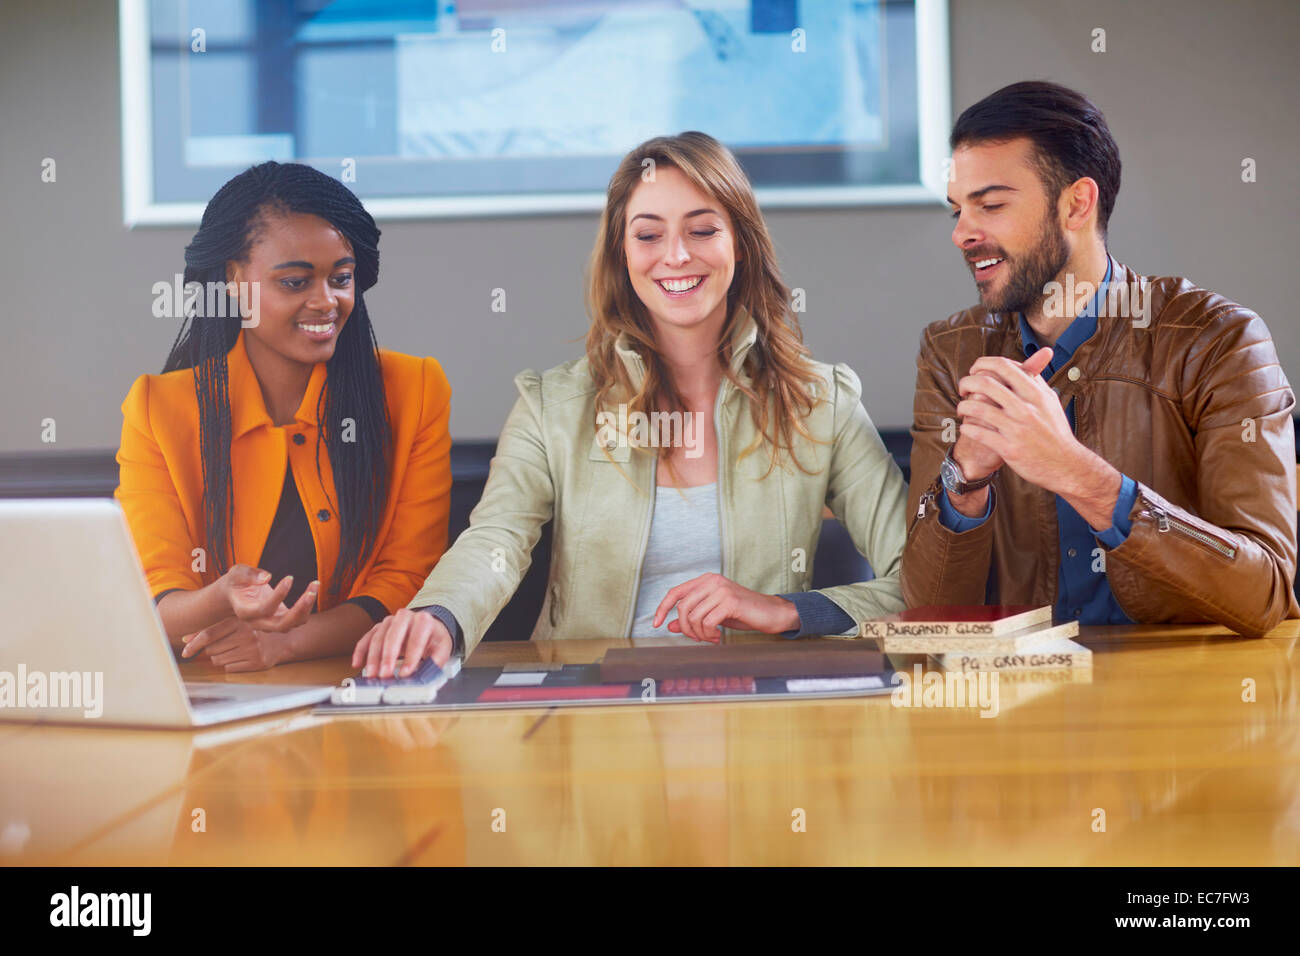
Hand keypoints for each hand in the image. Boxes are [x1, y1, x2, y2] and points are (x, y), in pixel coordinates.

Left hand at [181, 616, 283, 670]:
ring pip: (218, 660)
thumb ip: (210, 629)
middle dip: (212, 650)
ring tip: (234, 650)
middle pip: (211, 649)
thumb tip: (185, 640)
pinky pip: (230, 668)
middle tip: (225, 645)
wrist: (284, 639)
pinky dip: (231, 664)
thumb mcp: (235, 623)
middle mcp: (246, 634)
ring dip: (221, 657)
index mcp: (239, 621)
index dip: (194, 644)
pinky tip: (242, 657)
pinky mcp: (257, 662)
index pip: (209, 634)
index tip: (184, 652)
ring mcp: (252, 649)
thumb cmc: (254, 630)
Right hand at [221, 563, 317, 632]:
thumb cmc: (236, 582)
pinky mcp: (281, 619)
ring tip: (315, 585)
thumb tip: (267, 577)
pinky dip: (307, 606)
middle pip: (281, 625)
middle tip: (311, 592)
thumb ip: (249, 575)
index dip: (279, 596)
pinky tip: (312, 588)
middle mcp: (258, 622)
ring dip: (307, 607)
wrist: (235, 595)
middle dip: (299, 610)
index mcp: (245, 611)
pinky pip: (298, 619)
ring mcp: (271, 624)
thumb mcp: (236, 573)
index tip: (289, 578)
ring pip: (293, 624)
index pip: (264, 609)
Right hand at [352, 607, 452, 678]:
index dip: (411, 657)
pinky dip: (360, 651)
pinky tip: (357, 663)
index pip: (416, 638)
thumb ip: (438, 659)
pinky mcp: (379, 627)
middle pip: (393, 635)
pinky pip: (367, 638)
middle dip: (388, 657)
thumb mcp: (443, 647)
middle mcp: (405, 617)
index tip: (406, 673)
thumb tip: (430, 672)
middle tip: (385, 675)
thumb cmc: (433, 638)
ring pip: (378, 637)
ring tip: (372, 675)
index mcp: (424, 620)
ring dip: (373, 658)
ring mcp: (390, 621)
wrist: (426, 626)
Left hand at [653, 573, 799, 642]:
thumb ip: (693, 617)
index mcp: (705, 580)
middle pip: (682, 607)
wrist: (771, 613)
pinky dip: (708, 634)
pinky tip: (717, 636)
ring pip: (693, 616)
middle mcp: (712, 581)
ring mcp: (721, 589)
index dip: (662, 608)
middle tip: (697, 638)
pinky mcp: (730, 601)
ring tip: (711, 638)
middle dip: (686, 628)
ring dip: (699, 634)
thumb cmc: (743, 613)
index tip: (656, 624)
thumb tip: (671, 625)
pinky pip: (707, 622)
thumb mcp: (713, 615)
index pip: (675, 592)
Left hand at [955, 348, 1089, 495]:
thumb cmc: (1055, 432)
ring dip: (963, 406)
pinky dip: (968, 428)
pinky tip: (966, 427)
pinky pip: (979, 434)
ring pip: (978, 408)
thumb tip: (1026, 365)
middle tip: (963, 388)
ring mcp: (1017, 429)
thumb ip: (1036, 383)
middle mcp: (1026, 408)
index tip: (974, 370)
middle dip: (967, 383)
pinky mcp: (1010, 448)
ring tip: (962, 409)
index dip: (983, 364)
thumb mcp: (1050, 402)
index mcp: (1035, 394)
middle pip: (986, 383)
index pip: (1004, 366)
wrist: (1065, 465)